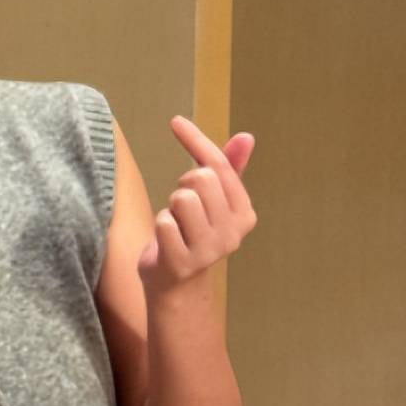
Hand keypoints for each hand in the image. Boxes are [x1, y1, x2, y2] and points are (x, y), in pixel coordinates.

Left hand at [137, 115, 257, 297]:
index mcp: (245, 214)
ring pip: (182, 198)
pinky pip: (164, 222)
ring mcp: (210, 250)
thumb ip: (228, 168)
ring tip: (175, 225)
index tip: (175, 121)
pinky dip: (159, 226)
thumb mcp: (212, 201)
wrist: (175, 284)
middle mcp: (234, 233)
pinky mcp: (184, 262)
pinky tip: (166, 241)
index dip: (195, 140)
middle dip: (182, 186)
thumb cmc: (191, 234)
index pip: (220, 166)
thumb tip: (246, 136)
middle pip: (200, 179)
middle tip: (181, 208)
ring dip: (170, 208)